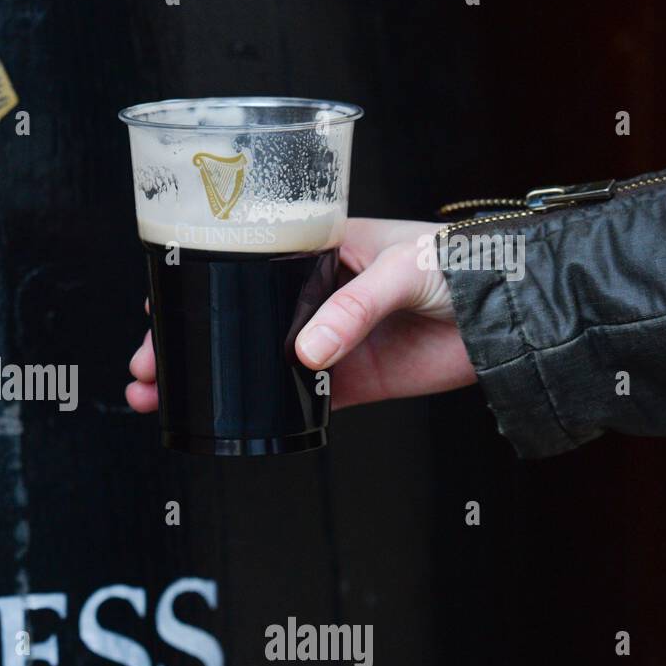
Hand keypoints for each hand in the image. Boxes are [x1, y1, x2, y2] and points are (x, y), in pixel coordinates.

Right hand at [126, 218, 477, 411]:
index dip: (198, 282)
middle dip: (186, 342)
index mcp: (320, 248)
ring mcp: (329, 339)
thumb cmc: (469, 263)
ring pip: (254, 362)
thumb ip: (353, 308)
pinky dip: (262, 409)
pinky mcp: (351, 382)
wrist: (520, 316)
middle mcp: (316, 294)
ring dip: (211, 379)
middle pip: (234, 318)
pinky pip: (298, 399)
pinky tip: (225, 417)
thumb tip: (305, 354)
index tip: (157, 304)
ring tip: (158, 398)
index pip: (242, 262)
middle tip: (145, 367)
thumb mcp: (404, 268)